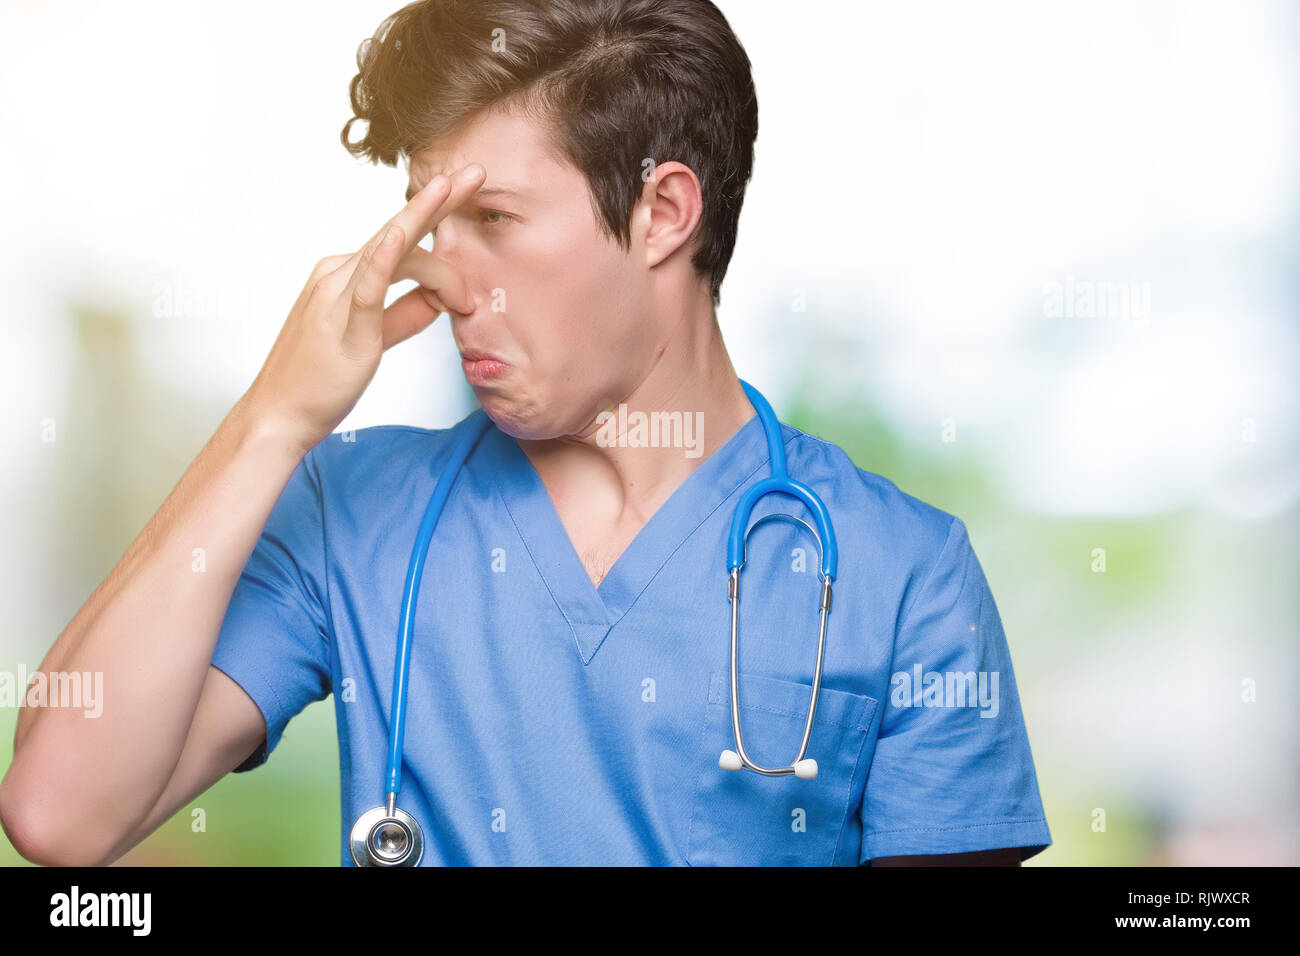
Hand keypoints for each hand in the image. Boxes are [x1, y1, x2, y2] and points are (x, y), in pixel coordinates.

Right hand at [243, 162, 486, 452]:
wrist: (278, 414)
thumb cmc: (320, 381)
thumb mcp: (373, 341)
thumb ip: (405, 317)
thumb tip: (439, 300)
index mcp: (344, 276)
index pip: (398, 240)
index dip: (435, 217)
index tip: (464, 194)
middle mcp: (338, 275)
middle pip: (398, 230)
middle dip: (439, 201)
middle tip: (475, 173)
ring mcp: (337, 297)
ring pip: (392, 251)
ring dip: (432, 230)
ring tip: (460, 207)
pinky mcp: (343, 326)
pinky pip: (367, 287)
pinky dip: (383, 258)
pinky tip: (399, 235)